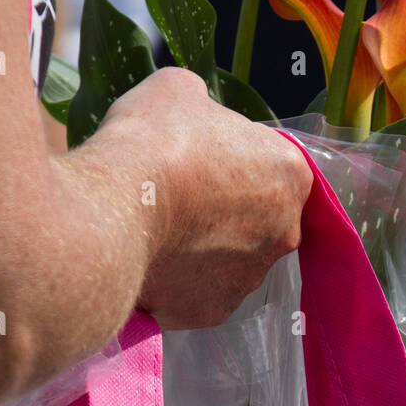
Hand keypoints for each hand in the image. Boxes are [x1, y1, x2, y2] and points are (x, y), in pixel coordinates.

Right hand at [96, 68, 313, 329]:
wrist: (115, 207)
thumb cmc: (155, 140)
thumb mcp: (180, 92)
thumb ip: (204, 112)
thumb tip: (196, 122)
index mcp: (290, 175)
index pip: (272, 168)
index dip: (234, 163)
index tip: (201, 163)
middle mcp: (283, 235)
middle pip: (255, 222)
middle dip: (223, 214)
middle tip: (178, 200)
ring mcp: (248, 280)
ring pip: (226, 264)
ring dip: (200, 252)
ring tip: (156, 234)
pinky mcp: (212, 313)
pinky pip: (195, 295)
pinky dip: (175, 284)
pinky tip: (146, 265)